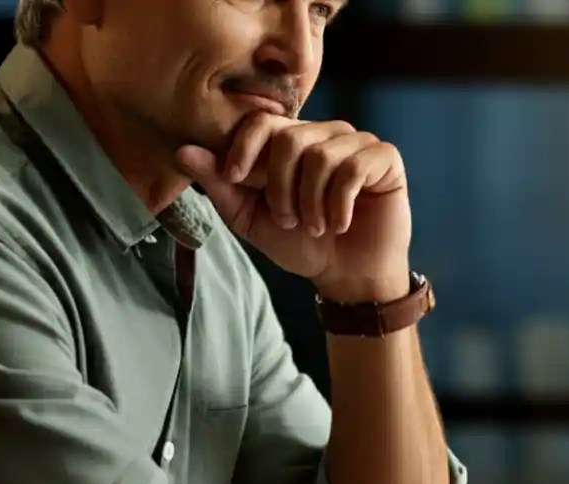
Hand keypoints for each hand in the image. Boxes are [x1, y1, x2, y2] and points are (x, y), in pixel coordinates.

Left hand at [175, 114, 411, 302]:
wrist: (348, 276)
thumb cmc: (302, 245)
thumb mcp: (250, 218)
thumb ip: (219, 185)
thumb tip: (183, 150)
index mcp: (291, 141)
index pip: (261, 121)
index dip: (244, 147)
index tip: (234, 178)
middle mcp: (324, 134)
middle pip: (291, 139)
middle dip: (282, 188)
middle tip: (289, 220)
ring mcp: (357, 142)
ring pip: (322, 155)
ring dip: (313, 202)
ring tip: (317, 227)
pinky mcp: (385, 159)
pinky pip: (355, 168)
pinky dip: (341, 203)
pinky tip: (342, 223)